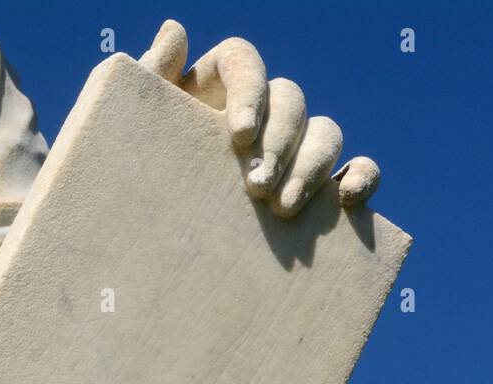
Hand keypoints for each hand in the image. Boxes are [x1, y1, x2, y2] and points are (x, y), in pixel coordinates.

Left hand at [139, 20, 379, 218]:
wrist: (146, 243)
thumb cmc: (135, 179)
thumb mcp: (130, 132)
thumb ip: (148, 80)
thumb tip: (176, 31)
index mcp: (213, 87)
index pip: (243, 61)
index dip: (250, 90)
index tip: (239, 137)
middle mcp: (261, 112)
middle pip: (289, 99)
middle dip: (280, 142)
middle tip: (256, 188)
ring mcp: (294, 149)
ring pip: (326, 132)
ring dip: (313, 165)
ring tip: (284, 209)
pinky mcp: (319, 187)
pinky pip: (356, 169)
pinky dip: (362, 176)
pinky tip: (347, 199)